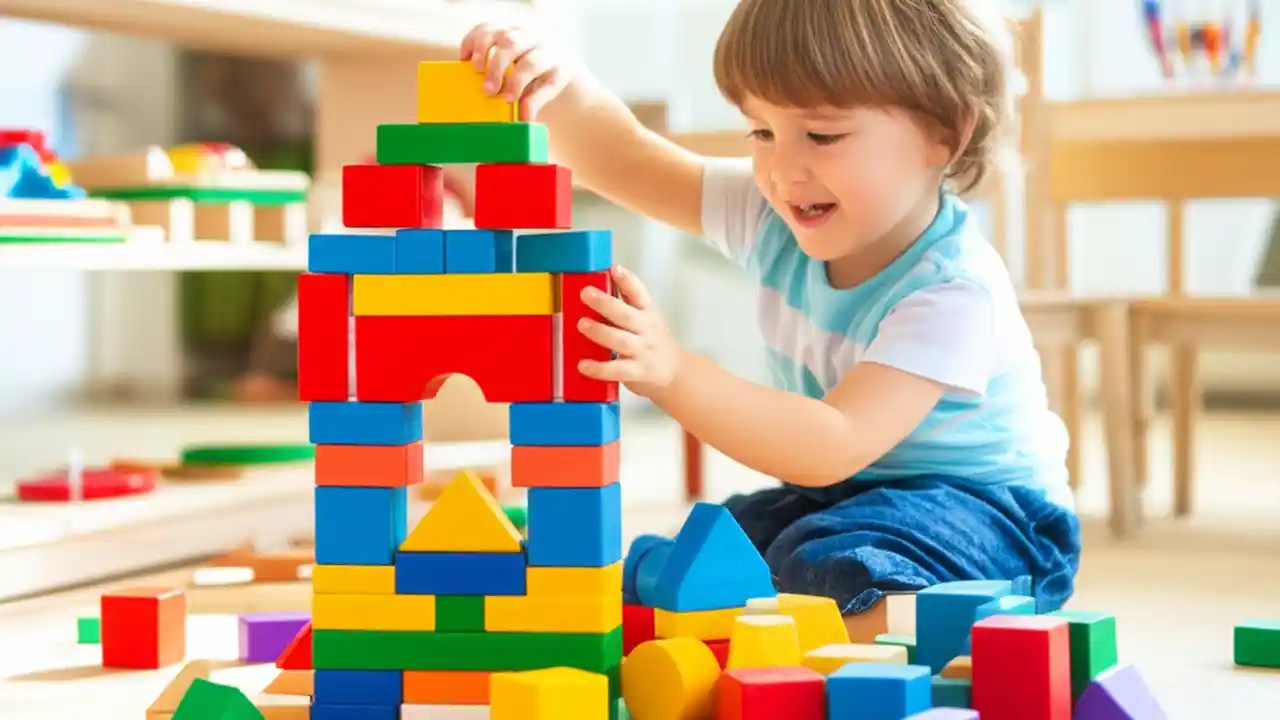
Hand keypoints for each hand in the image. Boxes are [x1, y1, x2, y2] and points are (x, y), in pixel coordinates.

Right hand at [460, 23, 571, 119]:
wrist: (553, 46)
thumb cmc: (547, 70)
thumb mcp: (549, 85)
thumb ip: (537, 99)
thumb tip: (525, 116)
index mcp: (547, 53)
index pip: (532, 63)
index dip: (518, 81)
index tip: (508, 98)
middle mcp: (531, 36)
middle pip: (511, 45)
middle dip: (496, 68)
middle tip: (487, 90)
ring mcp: (514, 28)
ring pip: (495, 32)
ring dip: (482, 51)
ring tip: (476, 70)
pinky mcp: (499, 25)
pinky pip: (482, 28)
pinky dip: (471, 42)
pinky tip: (465, 58)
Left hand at [577, 266, 681, 397]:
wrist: (674, 371)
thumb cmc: (653, 339)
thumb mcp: (647, 315)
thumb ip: (629, 298)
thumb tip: (610, 272)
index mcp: (647, 313)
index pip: (640, 294)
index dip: (628, 281)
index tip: (615, 269)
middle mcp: (646, 330)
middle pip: (626, 315)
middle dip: (606, 303)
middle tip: (586, 293)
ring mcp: (642, 351)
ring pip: (621, 341)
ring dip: (600, 332)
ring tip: (582, 324)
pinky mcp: (637, 372)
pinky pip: (617, 370)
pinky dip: (599, 368)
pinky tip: (583, 365)